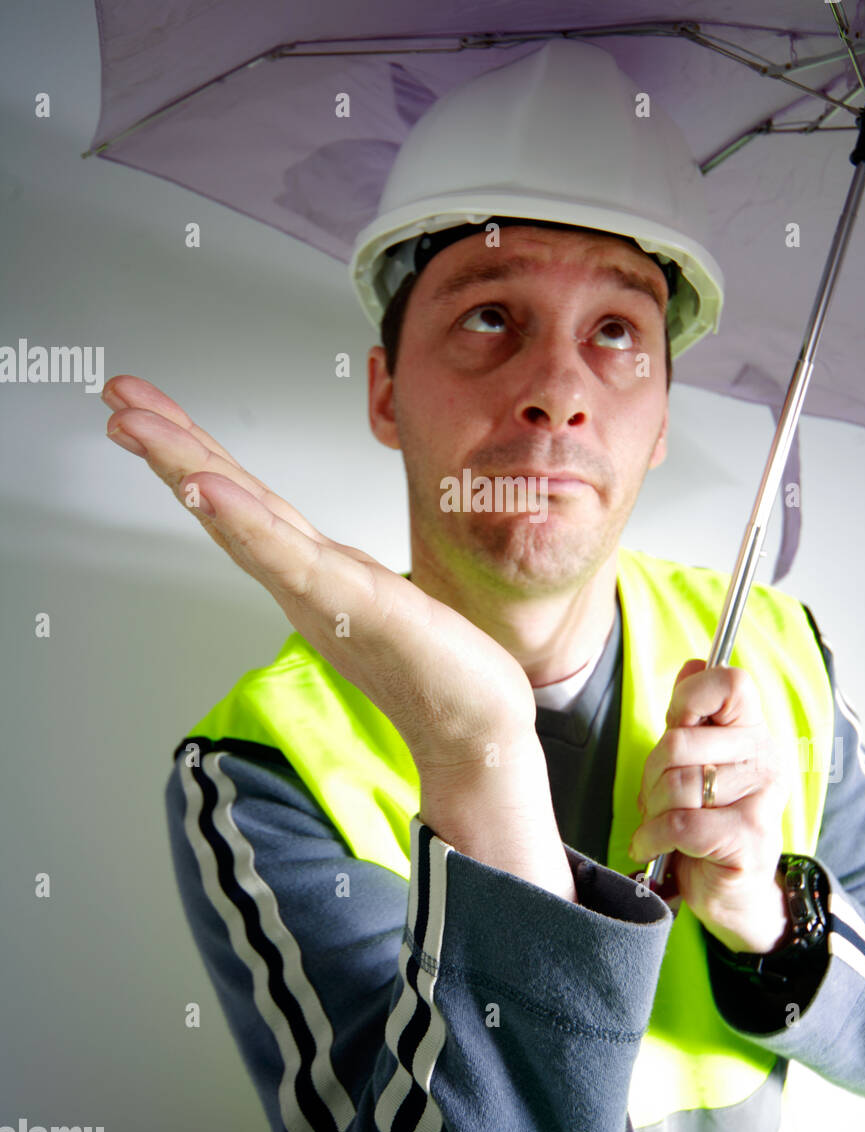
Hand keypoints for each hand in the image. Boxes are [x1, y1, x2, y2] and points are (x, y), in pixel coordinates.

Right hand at [102, 375, 538, 782]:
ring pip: (245, 521)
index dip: (193, 455)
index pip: (244, 502)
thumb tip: (315, 564)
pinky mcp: (361, 610)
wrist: (480, 734)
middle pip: (229, 500)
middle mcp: (308, 578)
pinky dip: (247, 524)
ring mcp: (327, 593)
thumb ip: (341, 584)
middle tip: (118, 398)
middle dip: (169, 445)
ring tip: (139, 427)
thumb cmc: (439, 676)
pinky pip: (293, 561)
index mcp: (313, 570)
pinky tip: (209, 490)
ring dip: (188, 469)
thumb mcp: (384, 607)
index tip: (148, 411)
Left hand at [627, 660, 791, 954]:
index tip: (675, 727)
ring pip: (677, 784)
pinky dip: (654, 837)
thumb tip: (693, 662)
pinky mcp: (749, 839)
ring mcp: (762, 798)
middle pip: (680, 741)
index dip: (689, 698)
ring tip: (659, 824)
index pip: (730, 683)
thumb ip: (692, 714)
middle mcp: (766, 757)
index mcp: (753, 730)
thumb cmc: (707, 820)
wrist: (734, 893)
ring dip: (652, 809)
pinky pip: (682, 823)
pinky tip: (654, 846)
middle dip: (651, 774)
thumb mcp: (696, 761)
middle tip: (655, 798)